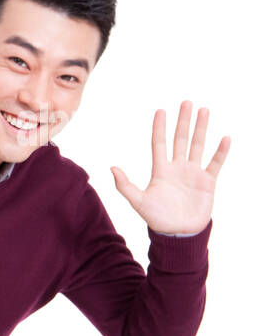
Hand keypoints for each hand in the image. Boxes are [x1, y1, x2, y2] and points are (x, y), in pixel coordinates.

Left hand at [110, 102, 230, 233]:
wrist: (177, 234)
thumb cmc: (157, 219)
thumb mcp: (138, 201)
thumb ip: (125, 186)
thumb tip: (112, 168)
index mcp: (160, 170)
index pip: (159, 143)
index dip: (160, 128)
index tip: (160, 111)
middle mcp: (177, 168)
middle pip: (180, 139)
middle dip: (183, 121)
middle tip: (186, 102)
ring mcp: (193, 173)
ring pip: (198, 146)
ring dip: (201, 129)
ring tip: (204, 111)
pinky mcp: (207, 182)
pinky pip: (215, 163)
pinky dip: (220, 152)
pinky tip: (224, 138)